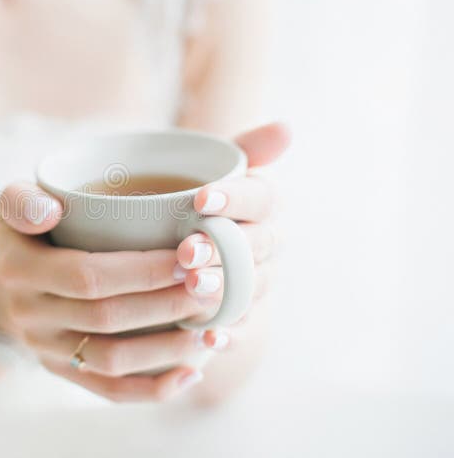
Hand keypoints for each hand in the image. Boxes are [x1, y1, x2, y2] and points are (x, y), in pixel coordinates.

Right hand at [0, 188, 212, 401]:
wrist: (9, 281)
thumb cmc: (29, 229)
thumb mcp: (14, 202)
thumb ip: (25, 201)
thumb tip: (51, 212)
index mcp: (20, 269)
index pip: (86, 275)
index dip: (140, 271)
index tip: (186, 257)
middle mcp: (28, 315)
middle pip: (106, 318)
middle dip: (165, 304)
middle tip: (211, 287)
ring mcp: (46, 349)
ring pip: (112, 360)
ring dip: (167, 347)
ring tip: (210, 326)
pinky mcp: (64, 372)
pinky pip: (110, 390)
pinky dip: (155, 388)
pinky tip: (193, 372)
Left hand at [174, 122, 289, 347]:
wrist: (181, 237)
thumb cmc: (194, 196)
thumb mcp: (210, 166)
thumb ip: (244, 150)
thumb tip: (286, 129)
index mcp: (263, 203)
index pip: (263, 197)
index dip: (236, 199)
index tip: (200, 200)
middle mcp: (267, 241)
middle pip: (256, 245)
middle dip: (223, 248)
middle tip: (186, 249)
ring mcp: (257, 279)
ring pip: (250, 286)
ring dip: (224, 288)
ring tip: (192, 287)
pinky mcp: (242, 313)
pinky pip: (243, 327)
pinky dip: (229, 334)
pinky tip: (208, 338)